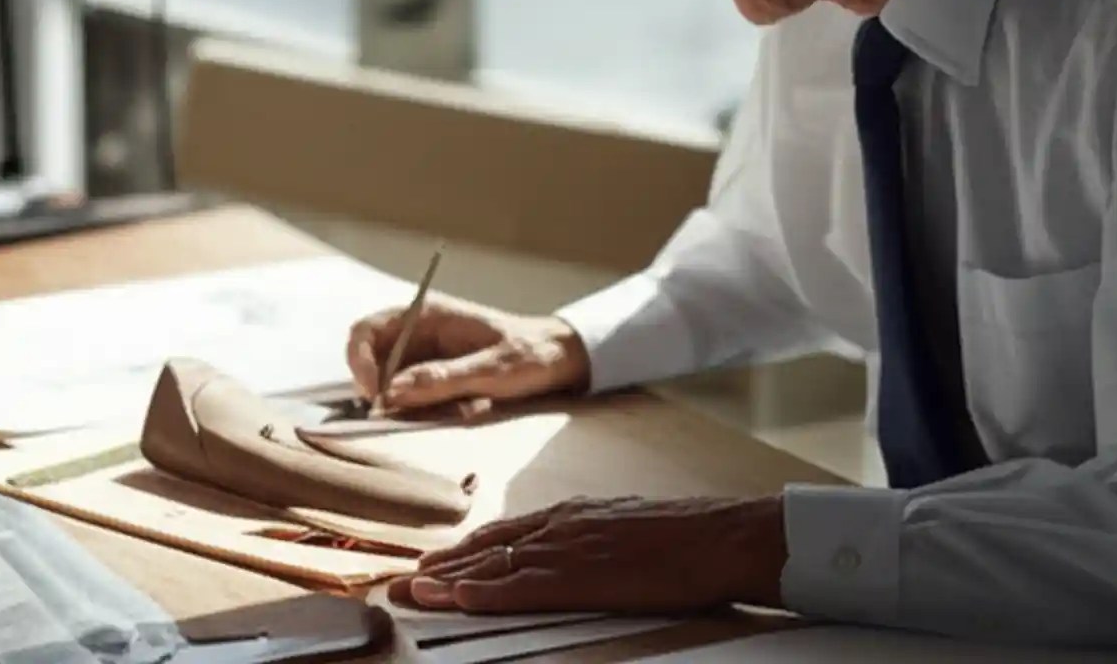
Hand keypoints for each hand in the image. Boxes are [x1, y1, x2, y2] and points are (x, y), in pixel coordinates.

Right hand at [346, 296, 590, 415]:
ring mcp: (425, 357)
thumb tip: (393, 392)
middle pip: (372, 361)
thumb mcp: (493, 369)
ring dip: (411, 406)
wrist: (558, 360)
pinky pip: (414, 400)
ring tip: (457, 409)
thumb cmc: (530, 354)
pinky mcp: (435, 380)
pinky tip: (464, 411)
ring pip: (392, 387)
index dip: (358, 362)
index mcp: (427, 315)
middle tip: (408, 415)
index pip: (367, 330)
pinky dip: (427, 412)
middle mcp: (419, 334)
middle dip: (383, 392)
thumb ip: (443, 379)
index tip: (374, 396)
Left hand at [389, 496, 786, 613]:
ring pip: (489, 566)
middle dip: (440, 567)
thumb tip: (582, 549)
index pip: (504, 532)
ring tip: (407, 593)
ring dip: (444, 583)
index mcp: (572, 514)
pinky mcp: (575, 577)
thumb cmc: (684, 536)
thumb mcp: (629, 524)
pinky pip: (514, 588)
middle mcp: (558, 526)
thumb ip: (595, 534)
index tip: (435, 563)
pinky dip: (478, 594)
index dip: (465, 550)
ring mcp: (563, 550)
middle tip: (401, 582)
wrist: (715, 536)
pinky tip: (452, 601)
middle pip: (484, 548)